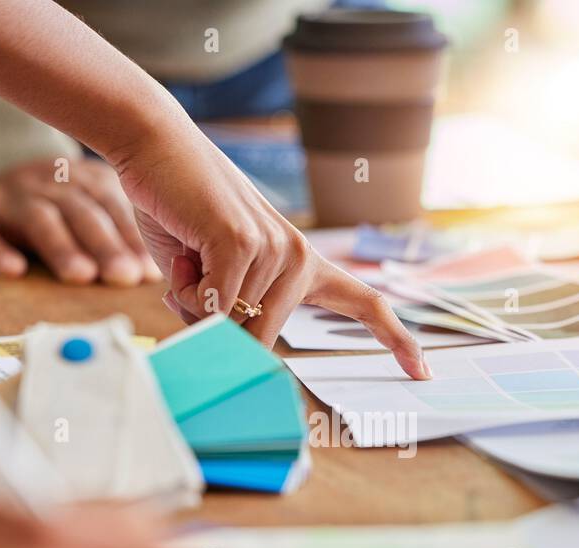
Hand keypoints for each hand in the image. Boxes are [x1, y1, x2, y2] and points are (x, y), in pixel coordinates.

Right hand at [0, 156, 161, 286]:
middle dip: (105, 245)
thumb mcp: (88, 207)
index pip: (112, 204)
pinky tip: (13, 270)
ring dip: (61, 248)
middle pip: (80, 211)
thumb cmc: (54, 209)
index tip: (149, 271)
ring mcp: (9, 196)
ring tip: (81, 275)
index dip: (131, 238)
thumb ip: (118, 232)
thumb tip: (157, 275)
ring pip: (38, 219)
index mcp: (82, 180)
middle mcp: (48, 182)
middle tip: (124, 276)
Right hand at [106, 121, 429, 378]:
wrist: (155, 146)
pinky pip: (211, 304)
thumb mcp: (212, 275)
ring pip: (226, 324)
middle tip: (194, 274)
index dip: (395, 339)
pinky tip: (185, 248)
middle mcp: (300, 257)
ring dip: (191, 300)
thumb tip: (229, 355)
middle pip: (258, 340)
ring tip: (190, 249)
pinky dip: (185, 290)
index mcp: (304, 264)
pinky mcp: (242, 243)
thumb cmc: (181, 214)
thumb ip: (228, 314)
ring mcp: (276, 250)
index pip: (363, 303)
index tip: (423, 371)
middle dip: (214, 327)